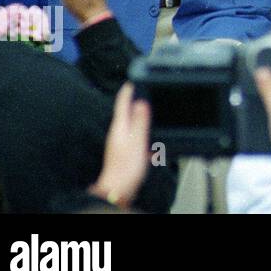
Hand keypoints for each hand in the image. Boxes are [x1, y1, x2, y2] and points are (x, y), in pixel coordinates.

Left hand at [88, 83, 150, 210]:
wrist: (118, 190)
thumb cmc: (126, 169)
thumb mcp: (138, 141)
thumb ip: (140, 121)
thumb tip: (141, 102)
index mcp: (120, 127)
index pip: (122, 102)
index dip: (128, 90)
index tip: (133, 80)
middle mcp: (118, 133)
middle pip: (127, 112)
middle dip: (136, 102)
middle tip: (145, 91)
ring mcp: (120, 143)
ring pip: (132, 125)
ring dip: (141, 119)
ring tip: (152, 113)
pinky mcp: (125, 152)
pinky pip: (136, 137)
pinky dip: (144, 134)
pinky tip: (152, 141)